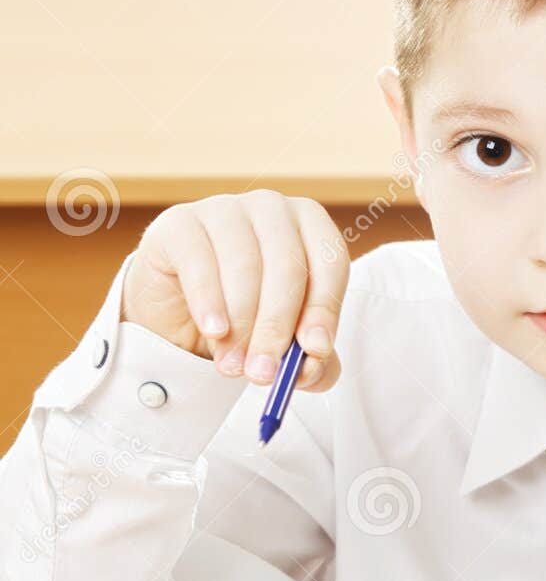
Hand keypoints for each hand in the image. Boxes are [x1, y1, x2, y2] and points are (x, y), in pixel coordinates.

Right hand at [121, 190, 349, 393]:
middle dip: (277, 327)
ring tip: (232, 366)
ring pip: (244, 267)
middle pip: (286, 267)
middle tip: (265, 373)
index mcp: (310, 225)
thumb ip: (312, 359)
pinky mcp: (179, 223)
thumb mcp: (286, 341)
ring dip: (241, 325)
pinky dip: (209, 302)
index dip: (324, 307)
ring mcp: (224, 209)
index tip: (315, 350)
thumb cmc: (247, 317)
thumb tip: (312, 366)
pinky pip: (199, 262)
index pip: (330, 262)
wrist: (180, 312)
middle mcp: (271, 208)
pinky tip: (213, 331)